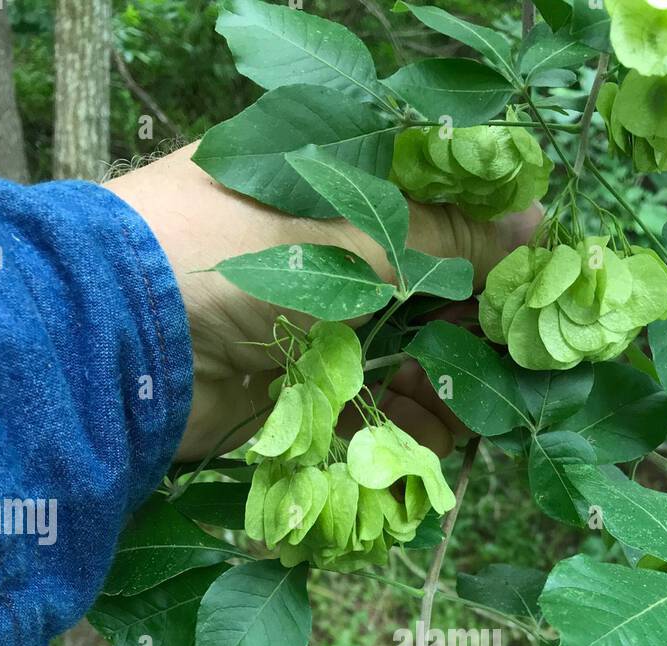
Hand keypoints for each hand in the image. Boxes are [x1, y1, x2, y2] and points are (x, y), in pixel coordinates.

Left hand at [109, 143, 540, 460]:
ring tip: (468, 403)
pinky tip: (434, 436)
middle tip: (514, 357)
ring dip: (448, 385)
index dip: (492, 248)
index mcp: (337, 187)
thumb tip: (538, 224)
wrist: (128, 348)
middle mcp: (330, 255)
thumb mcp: (356, 236)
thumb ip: (450, 240)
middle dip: (476, 329)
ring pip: (412, 359)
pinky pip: (379, 413)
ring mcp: (317, 328)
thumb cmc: (237, 258)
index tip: (533, 283)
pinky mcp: (304, 396)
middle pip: (432, 293)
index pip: (438, 211)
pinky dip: (410, 428)